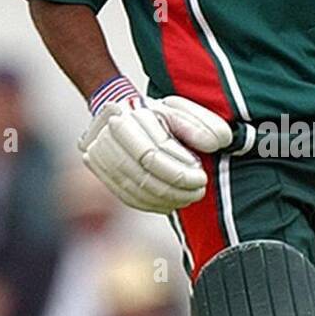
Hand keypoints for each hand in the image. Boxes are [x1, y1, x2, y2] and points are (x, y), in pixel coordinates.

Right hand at [78, 93, 232, 213]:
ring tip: (189, 197)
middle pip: (143, 174)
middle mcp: (107, 136)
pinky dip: (152, 204)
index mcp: (128, 116)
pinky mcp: (100, 172)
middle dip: (175, 189)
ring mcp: (99, 155)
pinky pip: (127, 196)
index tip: (201, 178)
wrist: (123, 115)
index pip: (154, 153)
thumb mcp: (180, 111)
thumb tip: (215, 143)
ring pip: (135, 189)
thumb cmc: (157, 115)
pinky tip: (171, 203)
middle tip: (199, 191)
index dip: (179, 171)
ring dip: (166, 199)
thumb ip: (200, 124)